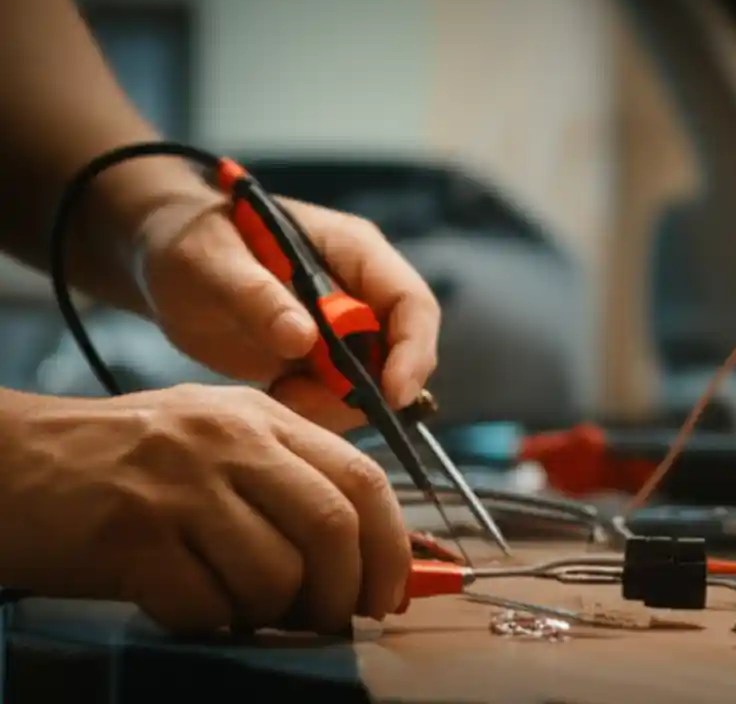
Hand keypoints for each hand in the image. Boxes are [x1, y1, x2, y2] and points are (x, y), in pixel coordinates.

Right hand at [0, 385, 410, 632]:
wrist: (12, 464)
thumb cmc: (126, 462)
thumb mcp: (218, 439)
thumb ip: (290, 478)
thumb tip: (369, 553)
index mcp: (261, 417)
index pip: (363, 478)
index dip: (392, 546)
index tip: (390, 593)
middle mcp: (228, 440)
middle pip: (332, 527)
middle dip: (345, 592)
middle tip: (332, 622)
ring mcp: (180, 484)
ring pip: (276, 574)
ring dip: (273, 614)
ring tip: (247, 611)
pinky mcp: (133, 535)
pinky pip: (207, 605)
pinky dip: (211, 623)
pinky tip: (190, 606)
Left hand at [137, 195, 438, 430]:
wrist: (161, 264)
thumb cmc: (190, 242)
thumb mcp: (212, 261)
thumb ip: (257, 296)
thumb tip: (302, 340)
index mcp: (354, 252)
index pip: (412, 303)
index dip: (413, 351)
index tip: (393, 394)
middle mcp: (361, 293)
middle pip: (400, 353)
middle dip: (366, 389)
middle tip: (303, 400)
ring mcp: (342, 332)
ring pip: (371, 385)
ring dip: (334, 405)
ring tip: (278, 396)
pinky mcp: (320, 364)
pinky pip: (338, 400)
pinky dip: (314, 412)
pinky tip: (273, 398)